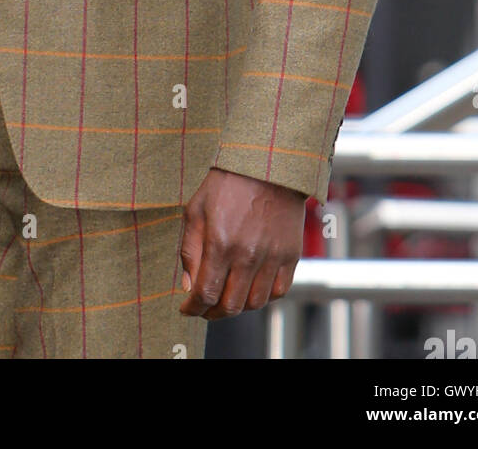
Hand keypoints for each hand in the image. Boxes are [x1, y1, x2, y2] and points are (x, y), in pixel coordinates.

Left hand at [178, 167, 305, 319]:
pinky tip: (251, 288)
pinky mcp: (291, 255)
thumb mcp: (196, 209)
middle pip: (230, 306)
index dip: (193, 307)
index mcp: (220, 243)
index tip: (187, 308)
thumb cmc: (227, 184)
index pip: (205, 294)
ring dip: (237, 307)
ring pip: (254, 303)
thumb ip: (189, 250)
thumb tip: (188, 286)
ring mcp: (272, 257)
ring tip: (226, 296)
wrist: (266, 164)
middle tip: (205, 308)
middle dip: (212, 313)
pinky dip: (263, 297)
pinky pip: (278, 291)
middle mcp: (248, 255)